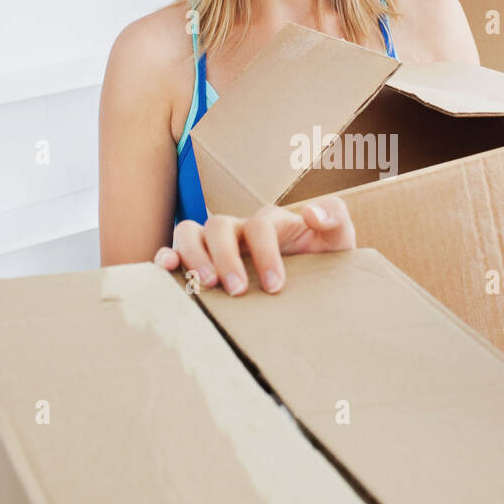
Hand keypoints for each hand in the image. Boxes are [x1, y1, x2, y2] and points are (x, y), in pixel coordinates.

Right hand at [154, 197, 355, 294]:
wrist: (314, 283)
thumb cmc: (322, 260)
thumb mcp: (338, 238)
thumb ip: (334, 218)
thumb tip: (310, 213)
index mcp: (268, 222)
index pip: (260, 226)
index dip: (265, 253)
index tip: (276, 286)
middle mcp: (237, 229)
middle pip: (218, 225)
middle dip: (225, 257)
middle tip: (237, 290)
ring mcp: (214, 244)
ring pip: (189, 232)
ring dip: (193, 256)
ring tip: (205, 285)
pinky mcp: (199, 262)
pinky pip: (174, 250)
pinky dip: (165, 256)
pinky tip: (167, 270)